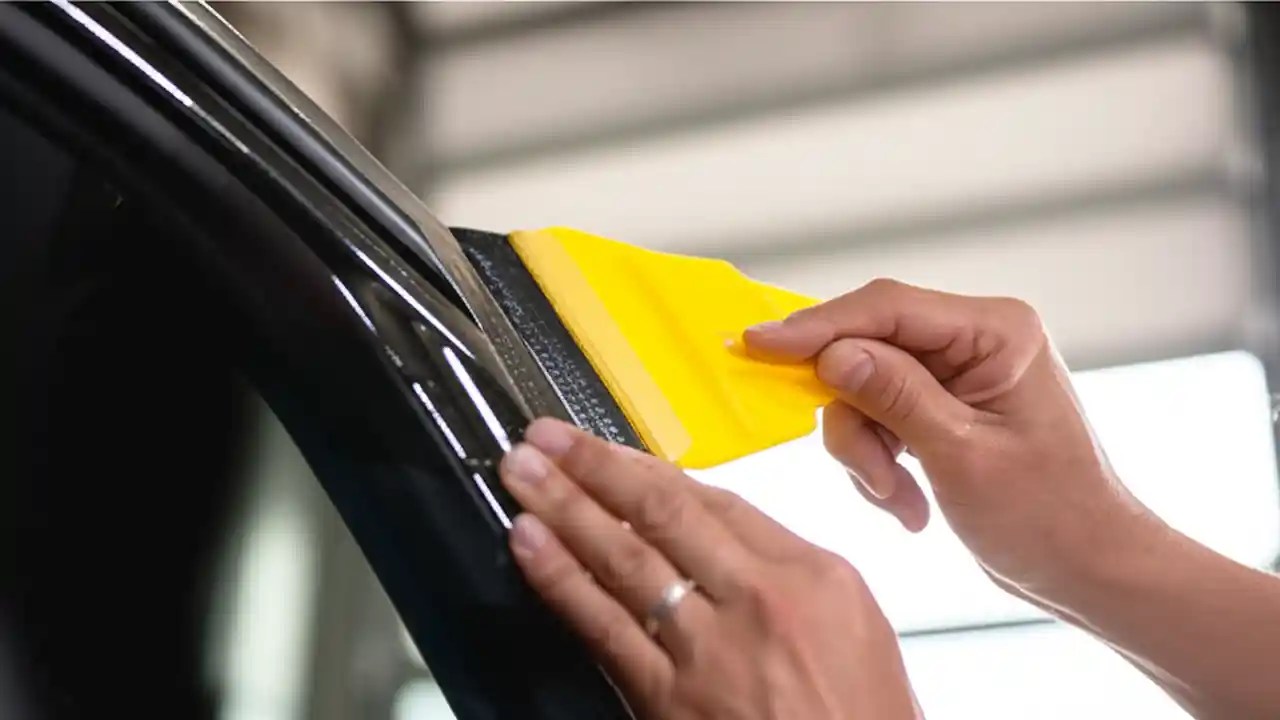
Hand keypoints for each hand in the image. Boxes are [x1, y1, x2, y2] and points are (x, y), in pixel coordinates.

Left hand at [499, 418, 919, 719]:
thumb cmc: (861, 719)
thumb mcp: (853, 626)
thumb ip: (784, 572)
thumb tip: (712, 537)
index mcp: (811, 573)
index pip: (716, 500)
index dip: (647, 467)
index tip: (605, 448)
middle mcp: (758, 600)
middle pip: (662, 512)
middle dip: (595, 466)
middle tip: (545, 436)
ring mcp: (711, 650)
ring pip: (624, 557)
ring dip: (565, 507)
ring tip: (523, 472)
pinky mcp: (671, 701)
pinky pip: (605, 627)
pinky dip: (562, 580)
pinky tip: (531, 544)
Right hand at [744, 279, 1160, 600]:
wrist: (1088, 568)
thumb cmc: (1050, 515)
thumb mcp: (964, 455)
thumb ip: (896, 397)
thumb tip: (832, 355)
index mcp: (997, 331)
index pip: (888, 308)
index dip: (818, 326)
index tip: (758, 344)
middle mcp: (974, 340)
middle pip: (868, 350)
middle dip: (857, 419)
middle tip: (873, 476)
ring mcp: (954, 374)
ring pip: (863, 391)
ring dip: (868, 453)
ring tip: (901, 501)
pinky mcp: (938, 407)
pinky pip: (877, 419)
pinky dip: (879, 465)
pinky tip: (910, 503)